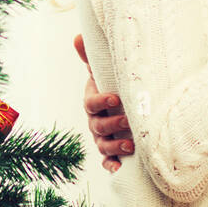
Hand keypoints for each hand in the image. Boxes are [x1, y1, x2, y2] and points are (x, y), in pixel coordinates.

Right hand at [74, 33, 132, 171]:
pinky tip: (119, 170)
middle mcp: (95, 121)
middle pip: (97, 127)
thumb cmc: (113, 85)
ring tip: (130, 145)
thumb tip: (77, 36)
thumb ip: (91, 56)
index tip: (114, 98)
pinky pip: (108, 162)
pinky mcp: (112, 151)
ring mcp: (103, 137)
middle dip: (112, 125)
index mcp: (93, 102)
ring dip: (114, 147)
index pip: (91, 103)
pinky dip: (112, 166)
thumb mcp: (105, 70)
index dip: (100, 102)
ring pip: (103, 145)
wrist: (123, 103)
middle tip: (128, 122)